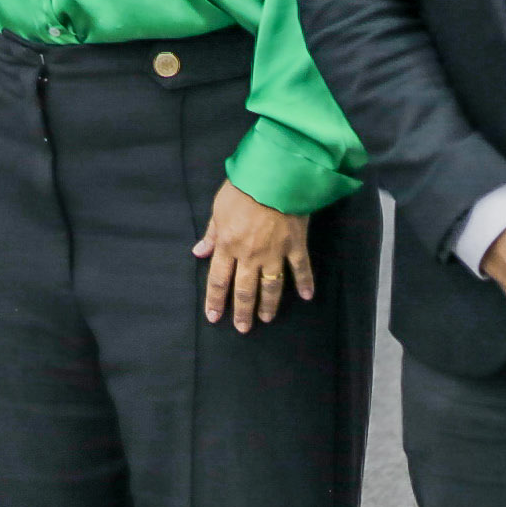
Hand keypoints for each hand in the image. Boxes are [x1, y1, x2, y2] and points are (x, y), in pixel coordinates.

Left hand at [192, 178, 314, 331]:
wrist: (274, 177)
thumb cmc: (242, 188)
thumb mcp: (218, 208)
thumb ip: (211, 233)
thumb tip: (199, 253)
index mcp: (227, 245)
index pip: (218, 279)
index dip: (215, 300)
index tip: (214, 317)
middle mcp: (249, 255)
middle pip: (244, 290)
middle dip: (242, 311)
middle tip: (243, 328)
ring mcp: (274, 253)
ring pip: (271, 286)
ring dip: (269, 305)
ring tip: (267, 319)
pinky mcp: (295, 246)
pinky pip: (301, 269)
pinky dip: (305, 283)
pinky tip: (307, 296)